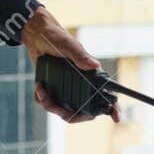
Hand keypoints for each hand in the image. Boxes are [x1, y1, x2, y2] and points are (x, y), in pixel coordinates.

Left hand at [19, 5, 116, 123]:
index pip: (105, 93)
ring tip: (42, 91)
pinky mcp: (55, 88)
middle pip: (83, 110)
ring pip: (65, 110)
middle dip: (69, 114)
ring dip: (52, 106)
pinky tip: (39, 86)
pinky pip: (51, 103)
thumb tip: (95, 65)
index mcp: (89, 74)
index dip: (112, 107)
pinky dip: (43, 99)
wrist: (37, 35)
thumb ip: (80, 56)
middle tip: (56, 107)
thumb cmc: (56, 37)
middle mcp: (81, 83)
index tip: (116, 117)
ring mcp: (68, 88)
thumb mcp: (68, 45)